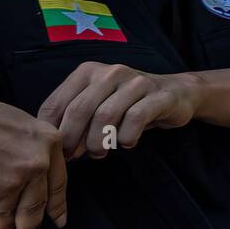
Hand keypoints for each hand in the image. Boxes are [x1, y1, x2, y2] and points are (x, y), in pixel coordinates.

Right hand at [0, 81, 67, 228]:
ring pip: (10, 211)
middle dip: (32, 227)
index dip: (57, 205)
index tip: (58, 221)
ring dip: (6, 224)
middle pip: (37, 205)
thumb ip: (31, 150)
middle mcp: (35, 164)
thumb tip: (38, 175)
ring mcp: (9, 184)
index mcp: (47, 142)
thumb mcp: (14, 124)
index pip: (58, 182)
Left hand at [38, 63, 201, 160]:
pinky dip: (127, 137)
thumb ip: (75, 119)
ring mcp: (136, 82)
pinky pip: (136, 119)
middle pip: (79, 110)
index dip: (53, 132)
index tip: (57, 151)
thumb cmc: (129, 103)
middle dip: (72, 139)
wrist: (176, 93)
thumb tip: (54, 147)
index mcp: (88, 71)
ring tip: (100, 153)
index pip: (57, 103)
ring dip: (98, 141)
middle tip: (75, 157)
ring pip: (106, 115)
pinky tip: (127, 143)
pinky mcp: (159, 96)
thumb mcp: (98, 104)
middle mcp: (111, 72)